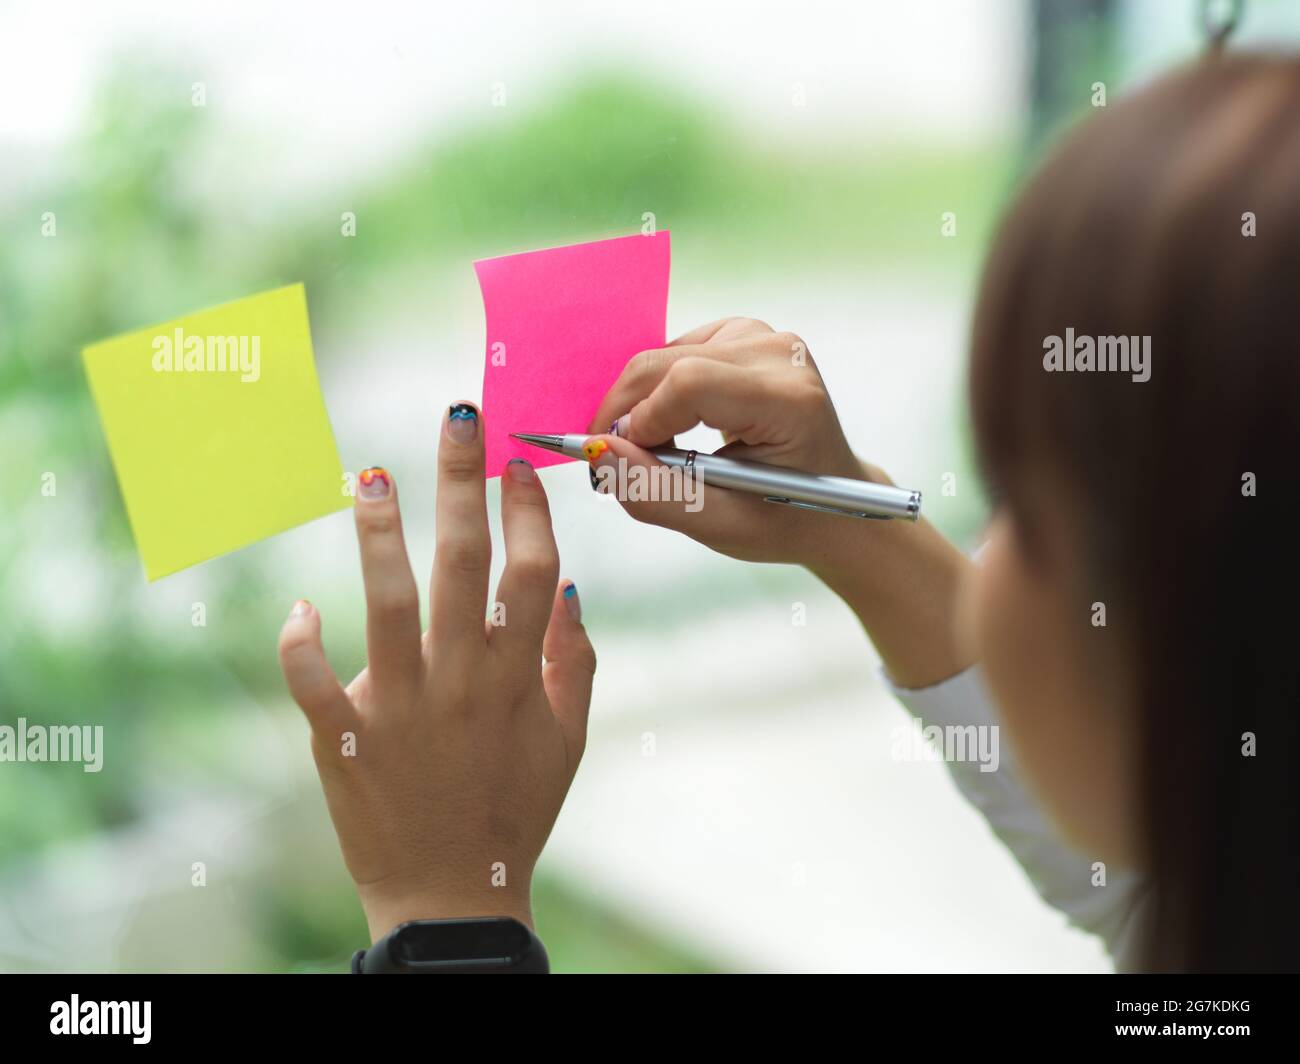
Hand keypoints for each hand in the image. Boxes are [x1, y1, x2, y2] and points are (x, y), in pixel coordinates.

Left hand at [277, 402, 595, 941]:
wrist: (454, 895)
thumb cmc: (518, 810)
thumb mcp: (569, 738)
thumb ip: (574, 660)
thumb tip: (569, 585)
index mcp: (518, 677)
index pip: (531, 570)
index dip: (527, 509)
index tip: (516, 462)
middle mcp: (462, 681)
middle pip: (464, 563)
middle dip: (460, 482)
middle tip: (456, 417)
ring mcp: (402, 708)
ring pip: (387, 603)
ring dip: (378, 535)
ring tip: (368, 476)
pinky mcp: (346, 740)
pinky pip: (313, 681)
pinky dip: (300, 642)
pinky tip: (299, 608)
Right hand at [587, 318, 972, 688]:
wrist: (833, 503)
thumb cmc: (787, 519)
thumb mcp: (722, 525)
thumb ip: (655, 493)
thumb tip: (598, 453)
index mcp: (789, 401)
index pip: (689, 385)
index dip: (641, 421)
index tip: (622, 461)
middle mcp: (778, 354)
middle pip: (665, 364)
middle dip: (626, 413)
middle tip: (620, 461)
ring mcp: (763, 336)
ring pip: (661, 357)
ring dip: (640, 405)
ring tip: (659, 452)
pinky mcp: (744, 333)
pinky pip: (672, 353)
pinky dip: (657, 392)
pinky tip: (677, 426)